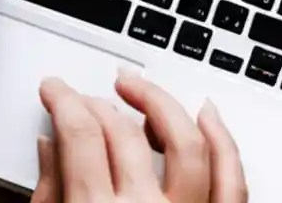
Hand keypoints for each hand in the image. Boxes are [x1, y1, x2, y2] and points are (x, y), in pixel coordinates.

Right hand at [33, 72, 246, 202]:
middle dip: (99, 103)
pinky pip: (232, 180)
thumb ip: (49, 196)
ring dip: (161, 104)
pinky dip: (222, 141)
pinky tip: (206, 115)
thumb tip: (51, 148)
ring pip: (186, 142)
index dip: (63, 100)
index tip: (56, 89)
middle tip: (83, 98)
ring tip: (138, 88)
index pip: (81, 134)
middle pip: (124, 132)